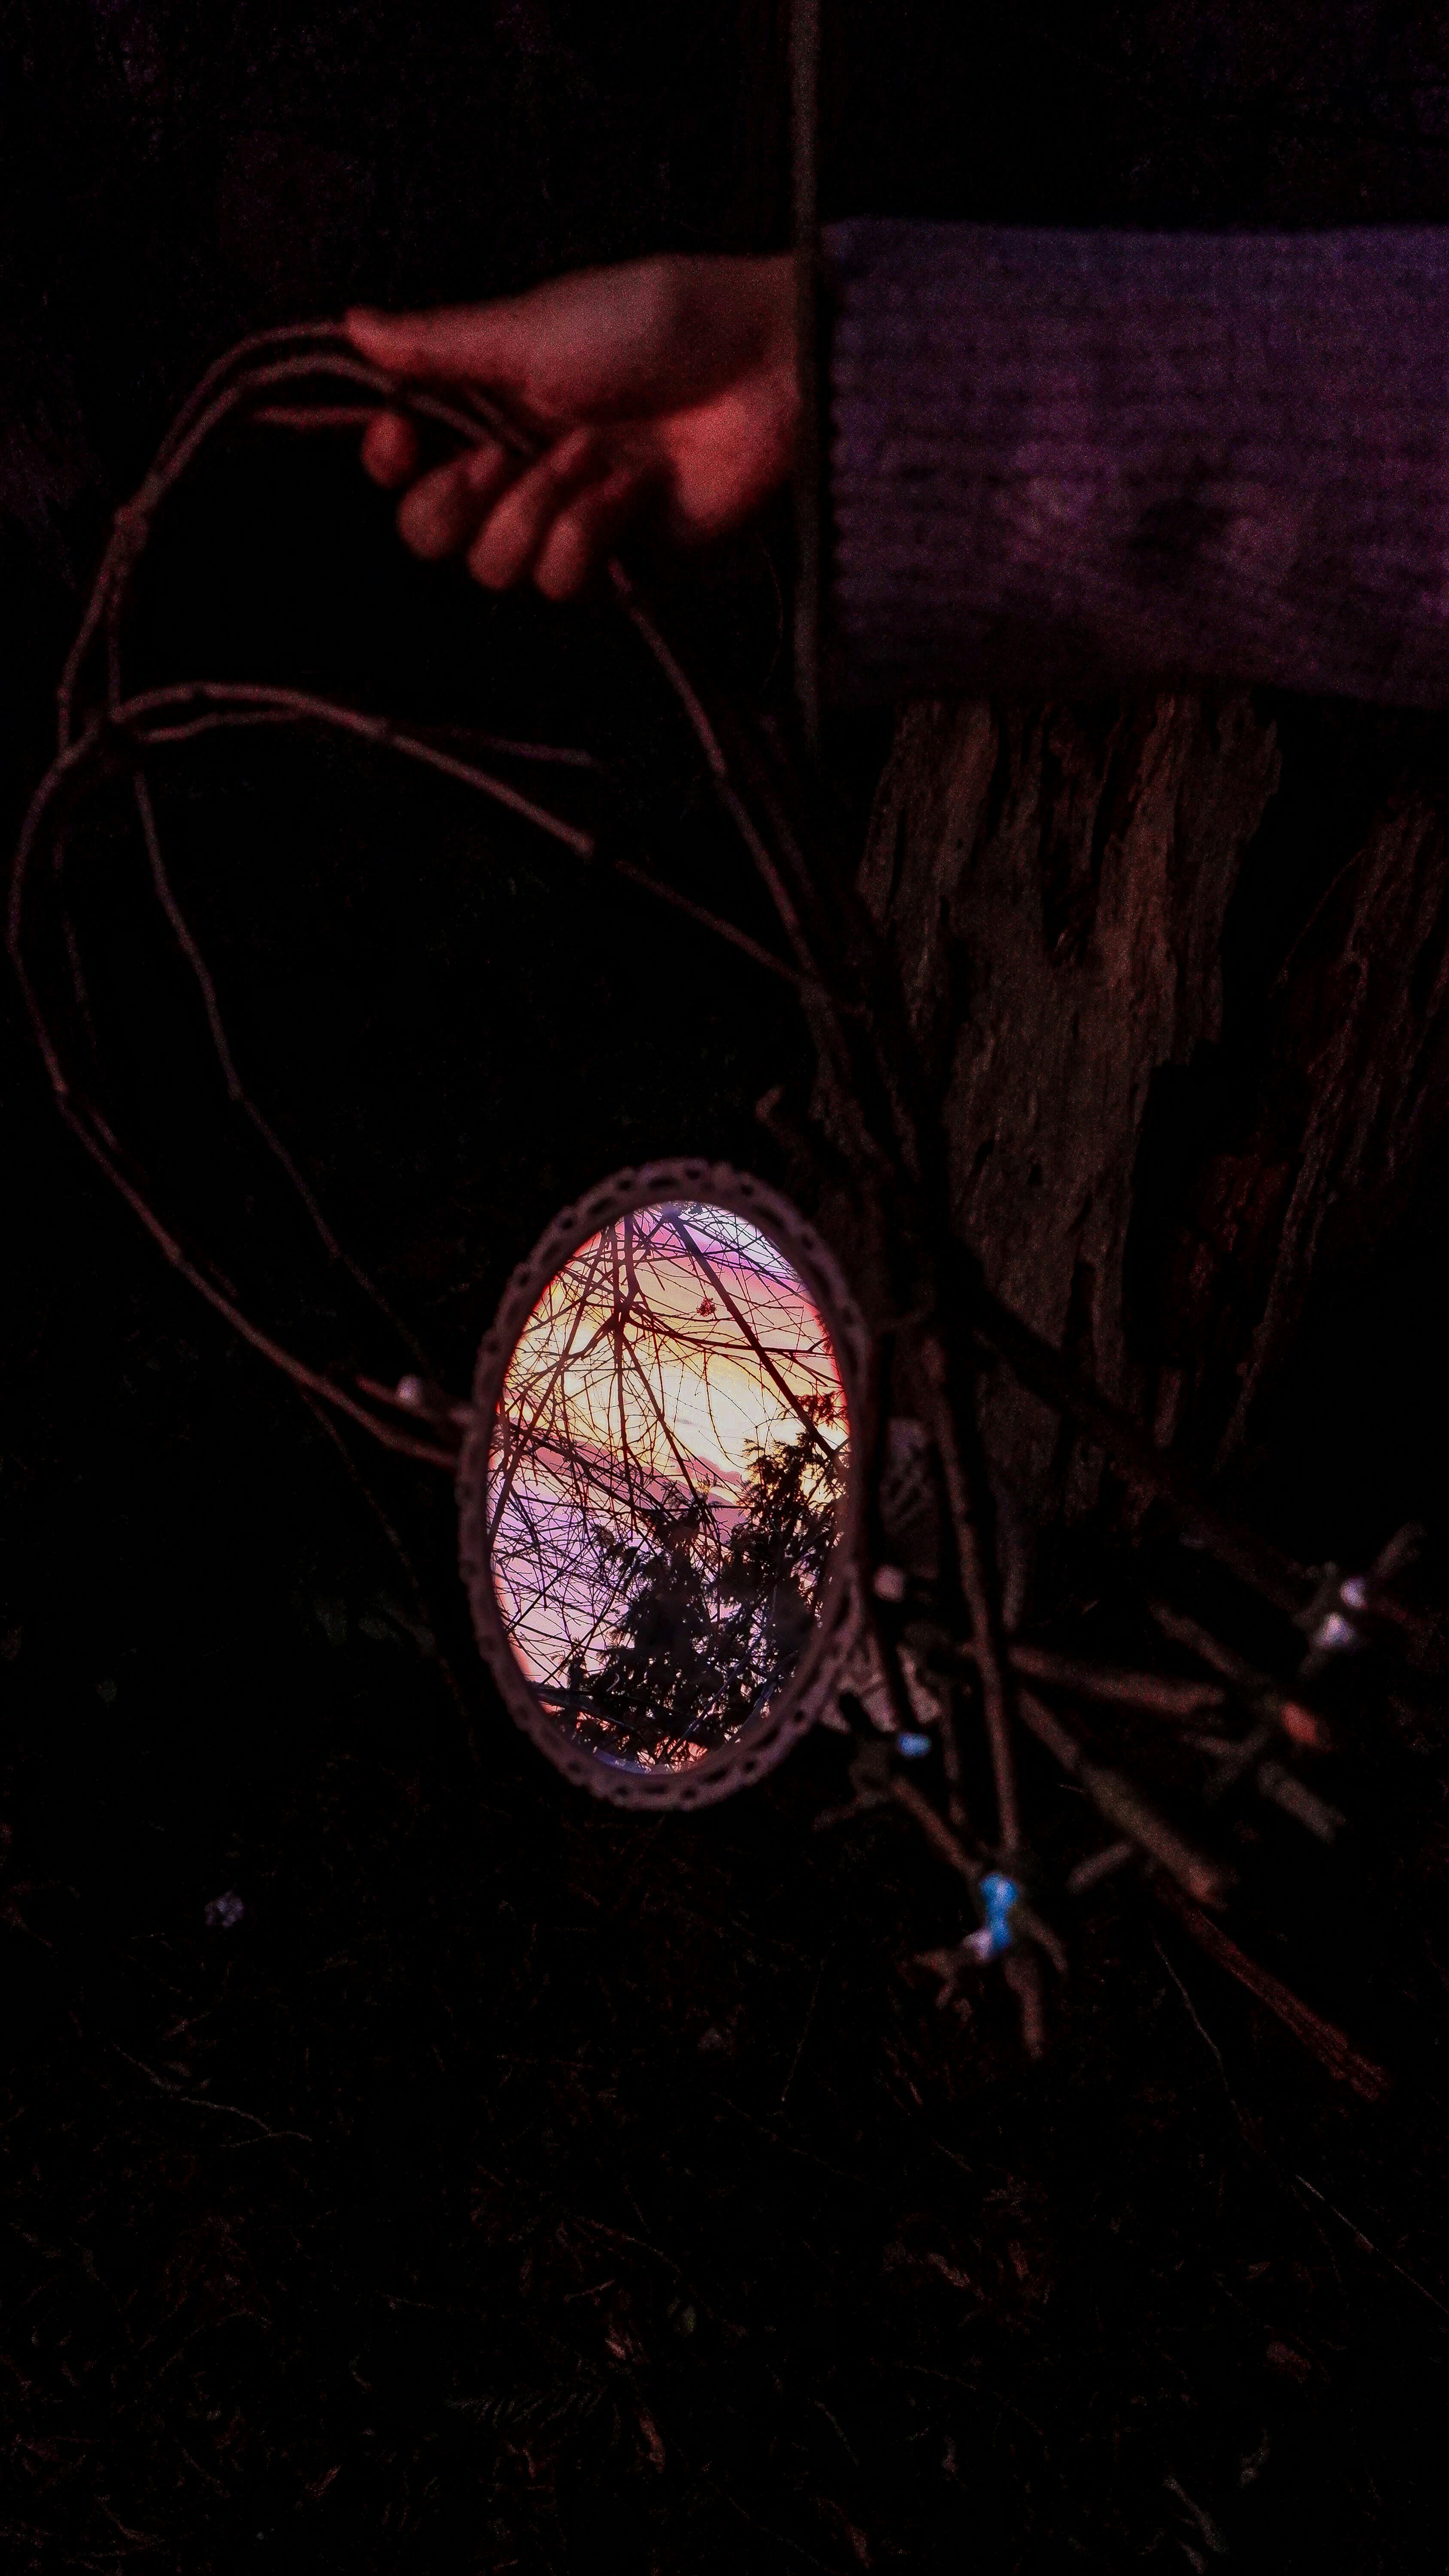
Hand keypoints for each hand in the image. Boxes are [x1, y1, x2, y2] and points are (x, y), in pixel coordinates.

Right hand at [344, 253, 797, 600]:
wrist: (757, 372)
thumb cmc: (654, 325)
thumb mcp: (530, 326)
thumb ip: (439, 343)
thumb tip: (352, 323)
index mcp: (487, 404)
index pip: (403, 467)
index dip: (390, 464)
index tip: (400, 436)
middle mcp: (517, 468)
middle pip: (431, 534)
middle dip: (456, 501)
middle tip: (502, 456)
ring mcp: (567, 519)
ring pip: (494, 567)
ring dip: (537, 510)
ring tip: (594, 455)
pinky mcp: (620, 560)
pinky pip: (563, 582)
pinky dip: (591, 534)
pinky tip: (632, 490)